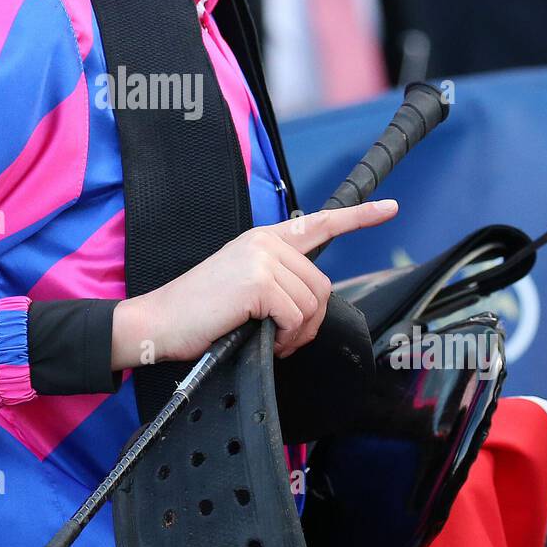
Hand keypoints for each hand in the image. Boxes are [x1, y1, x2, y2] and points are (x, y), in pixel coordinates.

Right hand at [111, 199, 398, 368]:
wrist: (157, 324)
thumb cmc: (198, 315)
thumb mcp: (241, 288)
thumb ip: (276, 282)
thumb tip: (307, 304)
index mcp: (262, 240)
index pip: (318, 222)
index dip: (358, 217)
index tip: (389, 208)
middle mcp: (264, 242)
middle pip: (321, 285)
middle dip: (309, 321)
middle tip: (281, 338)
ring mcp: (261, 259)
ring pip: (312, 303)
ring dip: (296, 333)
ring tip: (267, 338)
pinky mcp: (257, 282)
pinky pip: (295, 317)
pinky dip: (284, 337)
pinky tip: (261, 337)